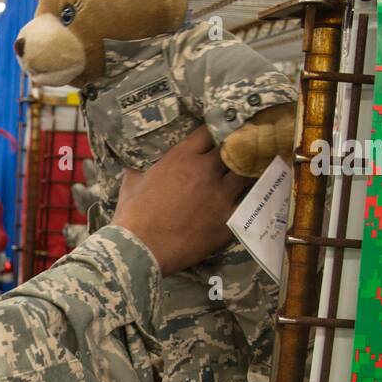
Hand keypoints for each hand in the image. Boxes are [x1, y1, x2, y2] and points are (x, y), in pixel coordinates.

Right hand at [113, 126, 250, 275]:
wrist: (140, 249)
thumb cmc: (132, 215)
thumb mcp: (132, 182)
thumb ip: (141, 168)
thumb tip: (137, 165)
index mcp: (182, 157)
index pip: (209, 132)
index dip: (215, 132)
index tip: (217, 135)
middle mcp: (206, 171)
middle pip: (234, 149)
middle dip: (236, 150)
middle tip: (239, 152)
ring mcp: (220, 196)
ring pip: (247, 174)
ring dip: (247, 173)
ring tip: (249, 174)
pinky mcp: (228, 220)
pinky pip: (247, 205)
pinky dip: (247, 202)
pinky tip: (248, 202)